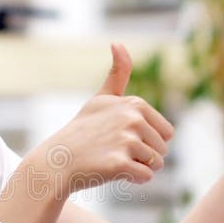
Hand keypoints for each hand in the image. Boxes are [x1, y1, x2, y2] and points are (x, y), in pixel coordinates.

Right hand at [38, 43, 174, 193]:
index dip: (146, 141)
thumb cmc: (81, 132)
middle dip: (143, 156)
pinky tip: (111, 172)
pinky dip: (132, 180)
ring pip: (156, 165)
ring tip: (111, 160)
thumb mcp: (101, 99)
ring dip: (138, 168)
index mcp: (135, 104)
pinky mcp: (120, 164)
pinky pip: (145, 177)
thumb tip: (118, 42)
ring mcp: (126, 140)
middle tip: (114, 151)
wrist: (57, 161)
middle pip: (163, 150)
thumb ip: (117, 73)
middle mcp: (132, 118)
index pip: (166, 133)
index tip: (120, 137)